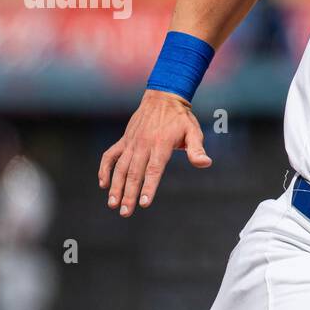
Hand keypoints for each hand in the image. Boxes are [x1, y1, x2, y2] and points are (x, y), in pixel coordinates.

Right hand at [99, 89, 211, 216]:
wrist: (162, 97)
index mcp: (161, 145)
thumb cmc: (181, 118)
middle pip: (134, 173)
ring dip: (115, 186)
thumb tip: (206, 163)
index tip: (144, 203)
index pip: (153, 170)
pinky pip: (110, 156)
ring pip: (120, 167)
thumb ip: (197, 149)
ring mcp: (131, 143)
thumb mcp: (194, 132)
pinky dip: (104, 169)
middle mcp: (143, 145)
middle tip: (126, 212)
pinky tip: (103, 184)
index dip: (149, 186)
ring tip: (113, 204)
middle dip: (129, 194)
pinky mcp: (124, 140)